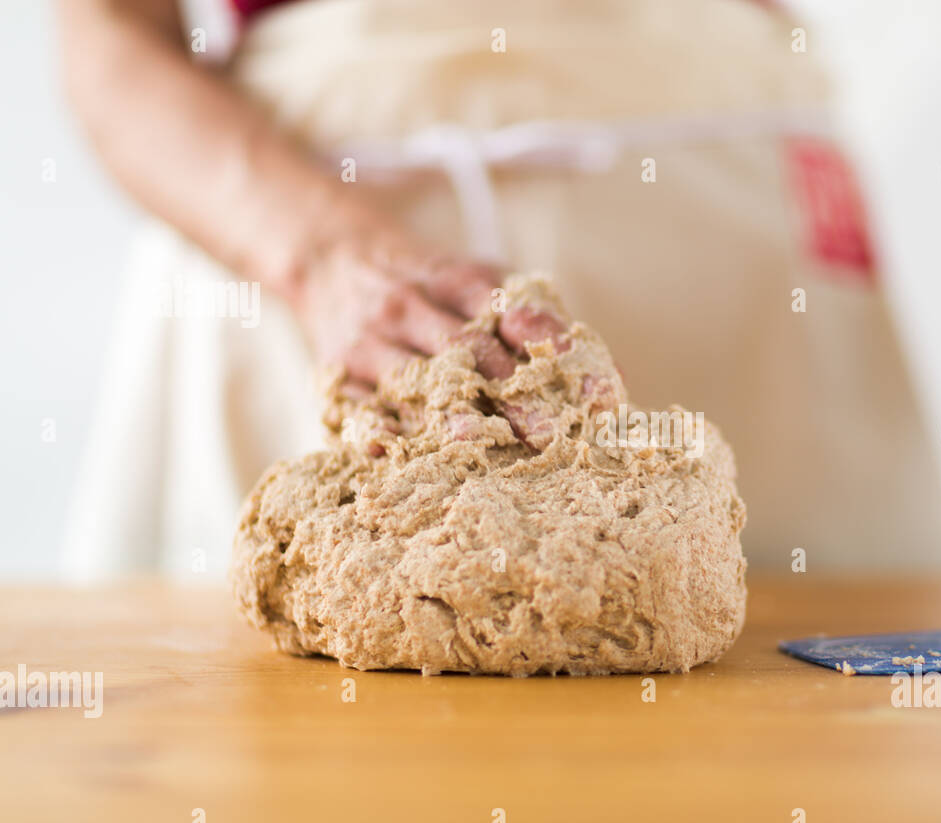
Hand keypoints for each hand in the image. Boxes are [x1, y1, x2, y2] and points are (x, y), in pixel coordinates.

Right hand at [294, 225, 580, 449]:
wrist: (328, 254)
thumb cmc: (428, 286)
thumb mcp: (479, 282)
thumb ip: (539, 323)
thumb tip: (612, 380)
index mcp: (459, 281)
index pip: (512, 313)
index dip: (556, 349)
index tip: (596, 388)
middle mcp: (415, 306)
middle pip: (470, 353)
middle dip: (515, 394)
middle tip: (555, 435)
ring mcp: (373, 337)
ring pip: (413, 378)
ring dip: (449, 411)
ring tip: (482, 440)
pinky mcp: (339, 369)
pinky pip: (353, 402)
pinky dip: (370, 426)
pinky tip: (387, 451)